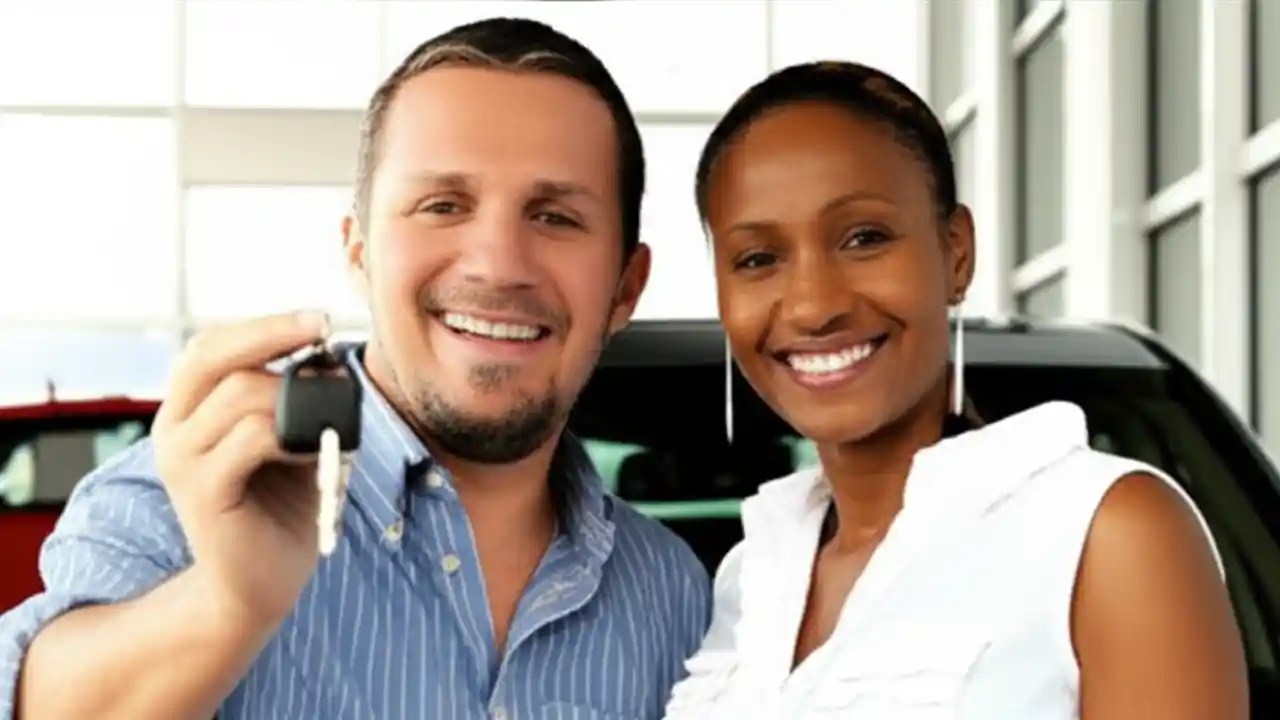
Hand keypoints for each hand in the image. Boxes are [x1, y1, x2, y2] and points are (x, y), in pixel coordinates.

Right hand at [152, 311, 331, 626]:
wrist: (259, 586)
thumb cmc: (281, 510)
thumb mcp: (292, 441)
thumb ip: (295, 401)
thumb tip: (326, 357)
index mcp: (188, 411)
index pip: (211, 345)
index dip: (263, 325)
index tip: (318, 320)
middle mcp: (173, 429)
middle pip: (213, 354)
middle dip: (273, 334)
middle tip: (322, 332)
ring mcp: (181, 460)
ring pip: (241, 392)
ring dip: (296, 398)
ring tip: (322, 428)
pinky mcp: (202, 491)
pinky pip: (251, 437)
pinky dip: (292, 434)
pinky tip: (310, 453)